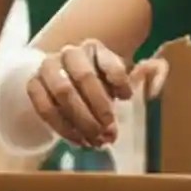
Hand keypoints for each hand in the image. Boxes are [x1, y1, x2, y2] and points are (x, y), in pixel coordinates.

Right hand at [25, 39, 168, 148]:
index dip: (120, 83)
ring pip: (63, 93)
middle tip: (110, 133)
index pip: (110, 63)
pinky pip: (45, 107)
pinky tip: (79, 140)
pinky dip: (63, 128)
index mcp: (96, 48)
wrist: (63, 81)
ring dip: (81, 121)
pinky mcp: (33, 84)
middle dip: (99, 109)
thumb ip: (151, 74)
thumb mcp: (124, 77)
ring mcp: (49, 67)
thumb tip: (156, 89)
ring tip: (96, 141)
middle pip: (85, 78)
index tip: (127, 99)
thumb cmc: (100, 83)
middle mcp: (71, 53)